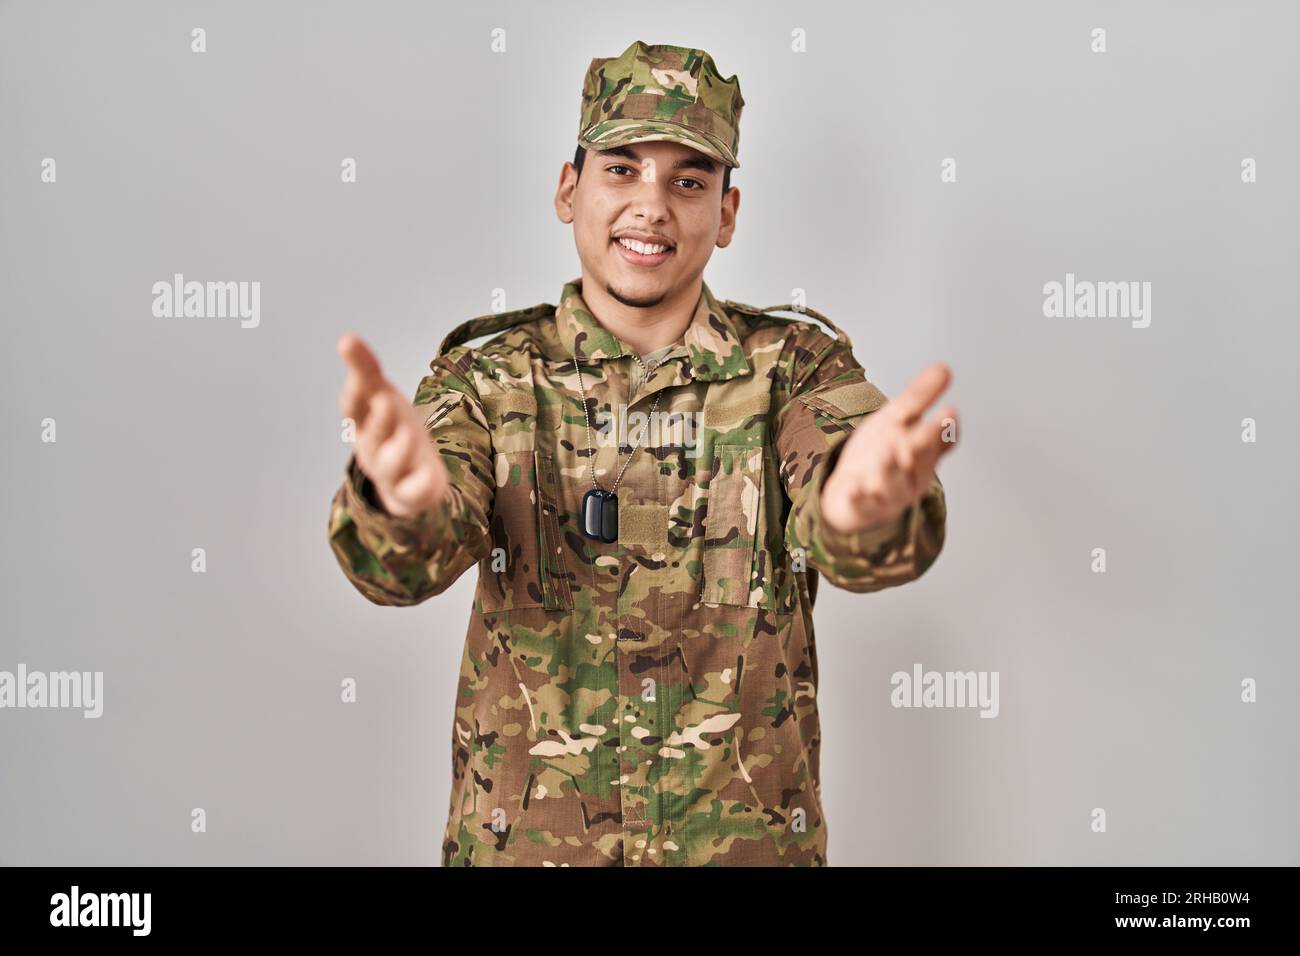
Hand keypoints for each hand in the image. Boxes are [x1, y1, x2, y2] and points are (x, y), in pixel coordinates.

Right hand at [337, 335, 448, 518]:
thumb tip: (346, 339)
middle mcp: (372, 448)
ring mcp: (391, 472)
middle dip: (380, 418)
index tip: (355, 368)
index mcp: (364, 423)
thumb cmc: (391, 429)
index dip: (354, 389)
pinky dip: (420, 484)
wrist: (408, 479)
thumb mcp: (381, 397)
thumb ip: (367, 371)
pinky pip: (415, 491)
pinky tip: (429, 474)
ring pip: (390, 463)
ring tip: (408, 434)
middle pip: (373, 435)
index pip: (354, 406)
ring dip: (398, 449)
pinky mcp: (413, 492)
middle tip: (386, 399)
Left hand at [820, 363, 957, 534]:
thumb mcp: (896, 419)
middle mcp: (911, 474)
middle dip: (921, 445)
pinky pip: (863, 504)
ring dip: (890, 470)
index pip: (941, 441)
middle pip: (919, 460)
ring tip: (888, 454)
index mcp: (923, 451)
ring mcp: (889, 493)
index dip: (946, 429)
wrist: (850, 490)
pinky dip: (860, 497)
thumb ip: (919, 397)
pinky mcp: (864, 506)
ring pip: (893, 484)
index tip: (949, 410)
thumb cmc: (879, 452)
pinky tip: (854, 486)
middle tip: (923, 431)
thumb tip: (944, 368)